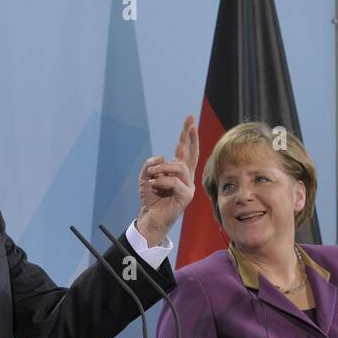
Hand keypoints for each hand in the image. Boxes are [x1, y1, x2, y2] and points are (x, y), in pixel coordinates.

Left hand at [135, 113, 198, 245]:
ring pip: (178, 167)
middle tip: (191, 124)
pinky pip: (174, 182)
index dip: (187, 135)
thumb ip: (151, 163)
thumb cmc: (150, 198)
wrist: (150, 218)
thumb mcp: (145, 176)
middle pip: (191, 154)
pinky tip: (155, 185)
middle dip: (191, 137)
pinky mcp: (186, 196)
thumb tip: (163, 157)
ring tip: (151, 175)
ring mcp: (188, 186)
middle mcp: (185, 177)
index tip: (190, 120)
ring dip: (162, 169)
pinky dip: (162, 181)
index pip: (184, 150)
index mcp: (177, 171)